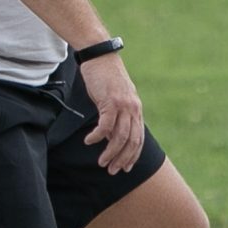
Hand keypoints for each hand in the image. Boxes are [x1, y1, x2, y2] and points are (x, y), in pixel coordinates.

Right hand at [79, 54, 144, 173]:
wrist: (100, 56)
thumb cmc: (105, 78)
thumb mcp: (114, 99)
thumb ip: (116, 117)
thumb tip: (111, 138)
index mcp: (136, 110)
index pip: (138, 138)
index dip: (133, 156)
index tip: (125, 168)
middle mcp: (133, 109)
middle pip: (131, 141)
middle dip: (122, 159)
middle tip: (112, 170)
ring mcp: (122, 105)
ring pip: (119, 137)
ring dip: (110, 153)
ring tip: (101, 162)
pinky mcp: (110, 101)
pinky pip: (105, 125)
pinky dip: (97, 136)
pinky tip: (89, 141)